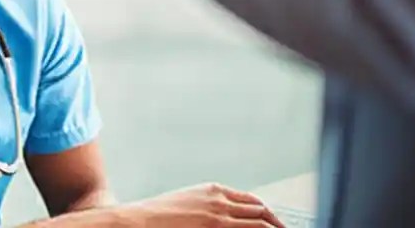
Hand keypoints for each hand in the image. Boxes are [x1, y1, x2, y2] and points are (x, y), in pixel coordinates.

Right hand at [121, 183, 286, 226]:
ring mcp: (219, 215)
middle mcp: (219, 199)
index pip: (251, 199)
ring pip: (260, 221)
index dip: (266, 212)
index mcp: (212, 190)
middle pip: (260, 209)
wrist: (139, 220)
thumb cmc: (158, 215)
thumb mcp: (187, 203)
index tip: (274, 221)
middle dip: (276, 222)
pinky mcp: (216, 227)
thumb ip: (208, 206)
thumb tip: (224, 217)